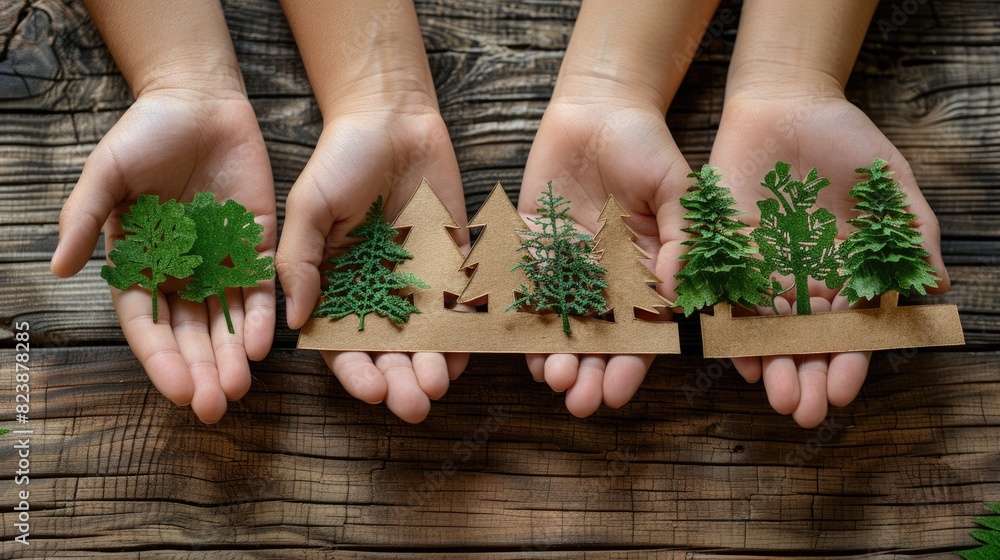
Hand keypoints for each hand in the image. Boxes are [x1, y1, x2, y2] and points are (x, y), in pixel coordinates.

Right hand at [52, 88, 276, 423]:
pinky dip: (263, 318)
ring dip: (233, 357)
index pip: (147, 325)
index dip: (161, 359)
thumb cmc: (144, 136)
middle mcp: (181, 274)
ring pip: (227, 322)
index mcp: (140, 266)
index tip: (176, 389)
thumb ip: (83, 219)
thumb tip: (55, 268)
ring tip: (239, 387)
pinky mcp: (256, 248)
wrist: (199, 103)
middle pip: (191, 335)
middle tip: (214, 406)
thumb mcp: (106, 174)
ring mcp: (221, 264)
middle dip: (202, 371)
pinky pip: (260, 290)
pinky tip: (265, 344)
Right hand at [275, 103, 469, 423]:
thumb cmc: (341, 159)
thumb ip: (300, 261)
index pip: (342, 345)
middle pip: (388, 352)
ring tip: (439, 386)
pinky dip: (465, 332)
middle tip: (414, 404)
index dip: (355, 372)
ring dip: (432, 366)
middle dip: (400, 381)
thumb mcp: (308, 206)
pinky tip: (468, 354)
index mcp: (336, 288)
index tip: (370, 390)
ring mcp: (416, 283)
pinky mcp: (452, 264)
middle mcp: (376, 294)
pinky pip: (460, 307)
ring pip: (426, 339)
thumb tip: (293, 321)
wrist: (394, 119)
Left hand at [519, 91, 692, 417]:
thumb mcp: (679, 192)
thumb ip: (681, 240)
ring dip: (553, 355)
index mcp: (646, 277)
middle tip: (576, 400)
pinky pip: (522, 288)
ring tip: (549, 381)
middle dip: (587, 372)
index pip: (641, 334)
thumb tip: (676, 294)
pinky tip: (512, 344)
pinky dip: (517, 316)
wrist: (600, 111)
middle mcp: (606, 282)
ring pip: (559, 323)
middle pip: (597, 340)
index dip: (630, 366)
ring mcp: (567, 267)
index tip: (616, 392)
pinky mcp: (532, 247)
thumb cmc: (649, 149)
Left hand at [709, 89, 948, 427]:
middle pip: (803, 342)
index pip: (849, 333)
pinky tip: (731, 350)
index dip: (846, 363)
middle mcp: (805, 283)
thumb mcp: (891, 187)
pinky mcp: (726, 252)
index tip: (840, 391)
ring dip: (766, 363)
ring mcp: (763, 270)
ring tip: (769, 394)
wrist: (787, 105)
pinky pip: (724, 294)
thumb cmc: (849, 146)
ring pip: (764, 329)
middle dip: (802, 377)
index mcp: (847, 277)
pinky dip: (727, 322)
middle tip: (799, 411)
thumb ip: (911, 236)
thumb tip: (936, 286)